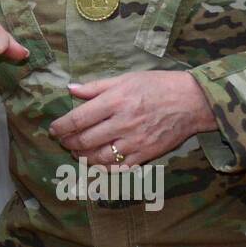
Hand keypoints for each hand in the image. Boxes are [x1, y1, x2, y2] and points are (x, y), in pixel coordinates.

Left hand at [47, 70, 216, 167]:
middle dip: (69, 143)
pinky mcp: (145, 155)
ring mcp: (134, 141)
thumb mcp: (126, 78)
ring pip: (99, 157)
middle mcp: (122, 123)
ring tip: (77, 153)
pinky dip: (103, 168)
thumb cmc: (157, 85)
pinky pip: (118, 167)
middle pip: (85, 140)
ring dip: (82, 158)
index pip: (78, 119)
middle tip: (63, 142)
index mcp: (115, 101)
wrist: (191, 102)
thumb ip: (96, 86)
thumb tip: (70, 88)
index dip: (61, 127)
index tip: (54, 129)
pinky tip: (97, 163)